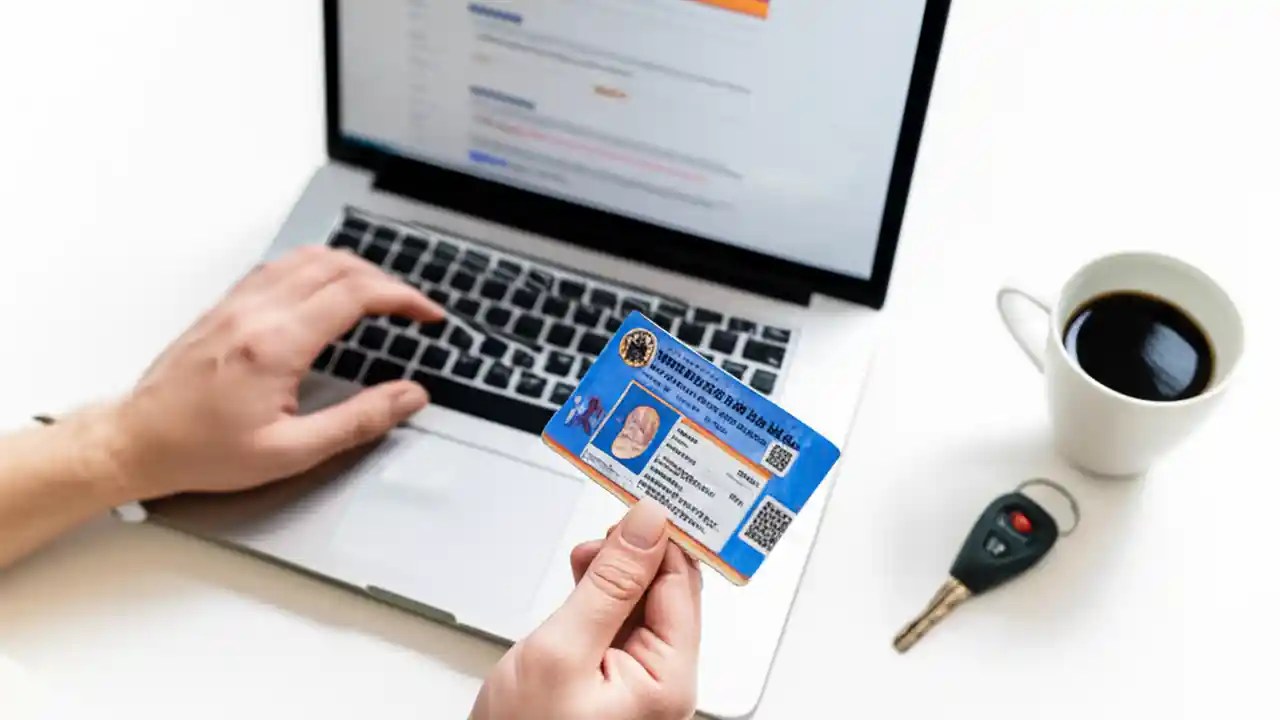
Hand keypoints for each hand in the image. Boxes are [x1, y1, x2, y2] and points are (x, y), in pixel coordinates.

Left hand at [99, 246, 443, 501]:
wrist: (137, 442)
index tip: (428, 315)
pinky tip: (327, 288)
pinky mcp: (224, 306)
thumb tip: (410, 396)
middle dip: (386, 281)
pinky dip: (317, 268)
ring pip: (307, 258)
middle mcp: (257, 312)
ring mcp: (237, 304)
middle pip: (336, 266)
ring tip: (379, 294)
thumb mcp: (291, 452)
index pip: (355, 295)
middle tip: (411, 309)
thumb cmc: (204, 451)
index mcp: (277, 344)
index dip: (403, 298)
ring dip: (352, 268)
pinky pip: (279, 267)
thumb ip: (358, 420)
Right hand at [471, 500, 701, 719]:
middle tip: (603, 524)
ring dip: (618, 571)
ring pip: (643, 602)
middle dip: (638, 550)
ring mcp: (642, 684)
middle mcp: (665, 682)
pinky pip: (623, 623)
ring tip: (584, 560)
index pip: (681, 582)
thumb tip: (647, 524)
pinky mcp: (617, 681)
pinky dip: (603, 596)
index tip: (642, 492)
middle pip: (668, 589)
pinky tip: (584, 585)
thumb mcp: (562, 650)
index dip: (663, 533)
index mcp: (668, 679)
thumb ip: (609, 584)